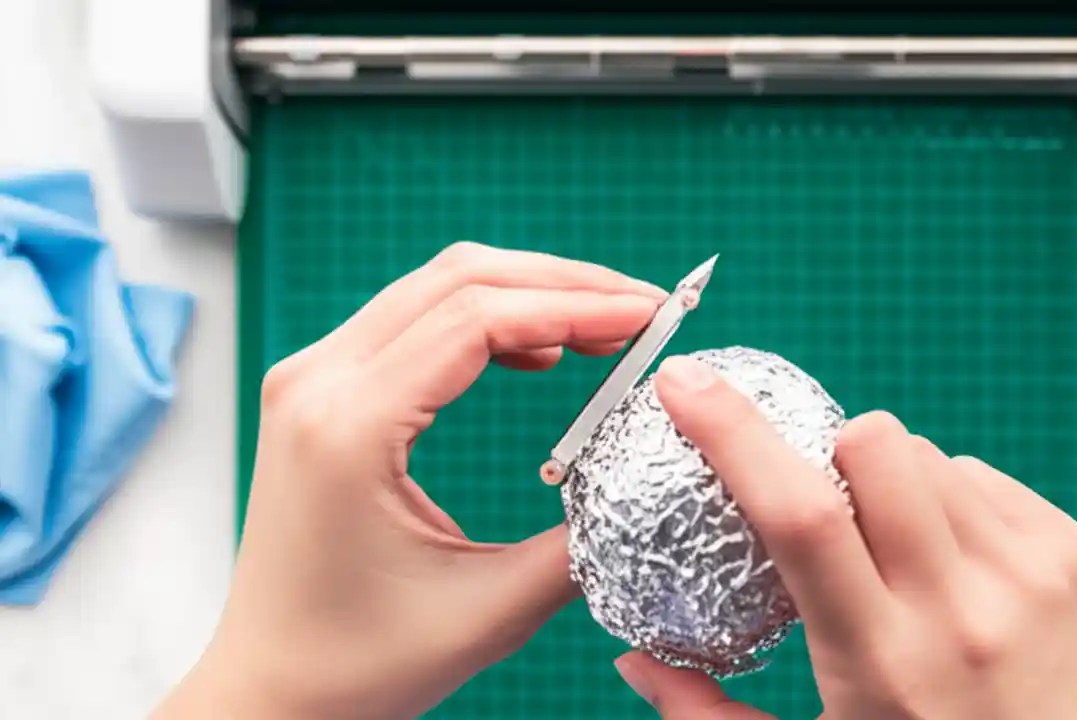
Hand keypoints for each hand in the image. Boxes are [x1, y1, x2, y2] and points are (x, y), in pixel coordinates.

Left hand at [153, 243, 663, 719]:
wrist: (270, 689)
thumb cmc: (359, 663)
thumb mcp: (490, 611)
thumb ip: (582, 541)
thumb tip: (656, 480)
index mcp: (348, 428)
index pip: (478, 320)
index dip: (577, 304)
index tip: (650, 314)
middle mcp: (316, 383)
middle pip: (459, 279)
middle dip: (563, 283)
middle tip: (642, 310)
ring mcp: (310, 379)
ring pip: (437, 288)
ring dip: (528, 293)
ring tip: (604, 328)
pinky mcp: (320, 391)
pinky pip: (413, 320)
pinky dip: (486, 319)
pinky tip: (537, 351)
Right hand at [614, 356, 1076, 719]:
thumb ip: (711, 719)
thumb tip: (634, 661)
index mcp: (880, 663)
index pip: (800, 516)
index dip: (732, 434)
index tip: (683, 382)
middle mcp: (959, 609)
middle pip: (873, 446)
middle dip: (827, 450)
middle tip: (825, 510)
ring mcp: (1027, 573)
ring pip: (923, 451)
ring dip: (886, 480)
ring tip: (897, 557)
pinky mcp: (1072, 552)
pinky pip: (976, 471)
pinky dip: (944, 498)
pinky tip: (951, 565)